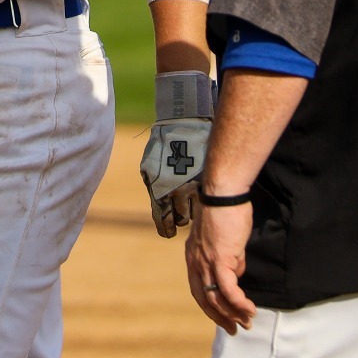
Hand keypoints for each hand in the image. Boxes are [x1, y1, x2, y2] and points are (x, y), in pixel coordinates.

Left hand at [139, 117, 210, 237]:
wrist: (183, 125)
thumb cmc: (164, 143)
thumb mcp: (151, 166)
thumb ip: (155, 186)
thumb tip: (159, 202)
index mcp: (158, 191)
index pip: (163, 221)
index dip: (167, 228)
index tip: (170, 232)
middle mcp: (174, 194)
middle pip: (180, 221)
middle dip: (181, 220)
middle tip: (184, 219)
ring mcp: (192, 189)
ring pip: (195, 215)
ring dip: (194, 212)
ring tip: (197, 207)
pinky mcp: (206, 183)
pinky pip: (206, 203)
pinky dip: (205, 204)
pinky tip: (206, 200)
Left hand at [185, 194, 255, 333]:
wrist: (224, 195)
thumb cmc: (226, 211)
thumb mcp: (225, 239)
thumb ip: (229, 258)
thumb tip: (237, 272)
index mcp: (193, 258)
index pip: (199, 290)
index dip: (210, 307)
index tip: (223, 318)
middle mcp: (196, 263)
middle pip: (205, 300)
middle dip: (220, 317)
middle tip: (234, 329)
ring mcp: (206, 263)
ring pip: (217, 298)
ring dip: (233, 314)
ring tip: (247, 322)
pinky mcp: (220, 260)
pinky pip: (229, 290)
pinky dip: (239, 303)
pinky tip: (250, 310)